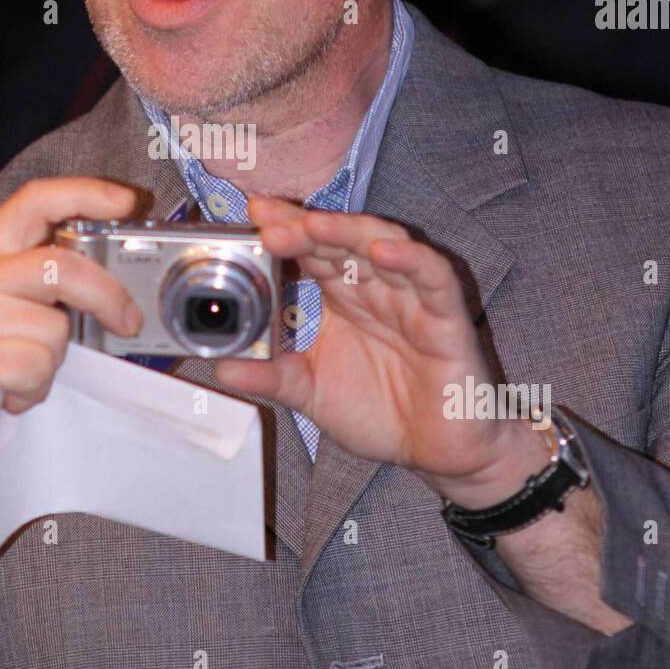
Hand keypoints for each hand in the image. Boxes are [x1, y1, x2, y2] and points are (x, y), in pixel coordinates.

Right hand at [0, 176, 143, 481]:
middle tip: (128, 321)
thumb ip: (38, 283)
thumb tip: (110, 278)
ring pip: (55, 328)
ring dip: (53, 362)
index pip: (36, 200)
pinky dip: (36, 388)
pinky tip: (12, 393)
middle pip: (62, 265)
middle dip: (108, 296)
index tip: (126, 201)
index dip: (86, 193)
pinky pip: (37, 367)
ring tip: (24, 374)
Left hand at [214, 194, 520, 490]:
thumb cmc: (383, 412)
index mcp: (343, 296)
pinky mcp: (446, 318)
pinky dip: (410, 260)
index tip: (253, 215)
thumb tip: (223, 367)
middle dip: (304, 226)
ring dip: (347, 232)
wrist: (438, 453)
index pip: (311, 249)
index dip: (285, 229)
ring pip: (384, 244)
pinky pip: (434, 278)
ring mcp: (412, 298)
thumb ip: (271, 378)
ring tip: (312, 226)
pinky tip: (381, 253)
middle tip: (269, 223)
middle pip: (341, 238)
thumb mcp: (312, 393)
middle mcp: (376, 288)